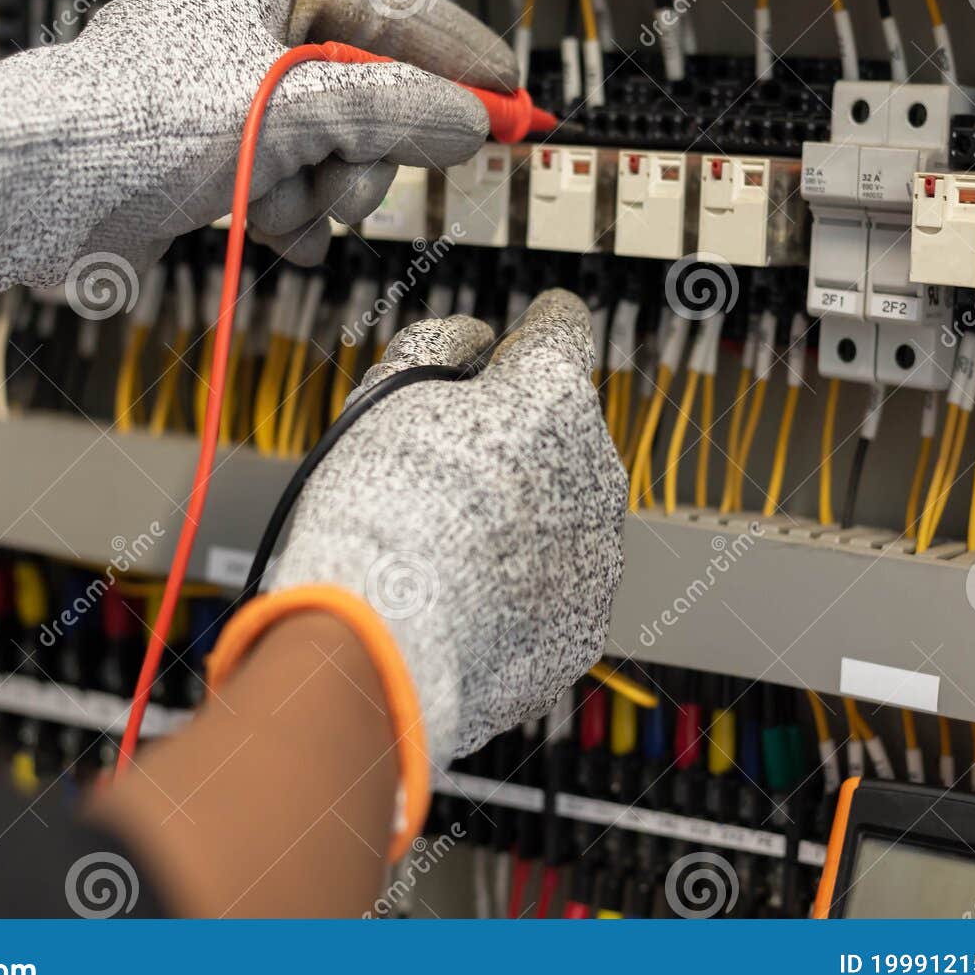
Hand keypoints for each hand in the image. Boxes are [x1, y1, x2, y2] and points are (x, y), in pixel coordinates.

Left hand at [0, 0, 514, 322]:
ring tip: (291, 209)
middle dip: (366, 153)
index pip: (393, 14)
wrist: (37, 193)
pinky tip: (272, 233)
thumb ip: (399, 111)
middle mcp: (247, 29)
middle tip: (357, 185)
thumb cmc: (138, 121)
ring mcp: (229, 96)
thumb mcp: (295, 106)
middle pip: (368, 95)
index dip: (458, 61)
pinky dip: (291, 217)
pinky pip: (292, 186)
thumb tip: (469, 122)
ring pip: (334, 150)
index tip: (510, 98)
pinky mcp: (211, 157)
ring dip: (326, 193)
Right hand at [263, 290, 626, 765]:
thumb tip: (476, 342)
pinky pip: (554, 594)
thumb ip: (442, 348)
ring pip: (564, 515)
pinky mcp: (582, 628)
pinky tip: (461, 602)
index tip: (525, 338)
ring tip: (444, 549)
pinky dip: (518, 594)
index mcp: (552, 394)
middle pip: (562, 433)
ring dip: (520, 520)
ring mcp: (597, 557)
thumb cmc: (377, 515)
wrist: (378, 646)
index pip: (562, 328)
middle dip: (517, 441)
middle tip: (446, 472)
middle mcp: (597, 468)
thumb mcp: (389, 394)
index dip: (535, 329)